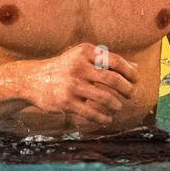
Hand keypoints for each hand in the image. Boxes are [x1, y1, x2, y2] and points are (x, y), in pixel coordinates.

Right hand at [17, 43, 137, 126]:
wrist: (32, 80)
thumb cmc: (65, 68)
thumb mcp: (83, 58)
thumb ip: (108, 61)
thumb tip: (135, 67)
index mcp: (85, 52)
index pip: (115, 61)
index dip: (130, 72)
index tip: (136, 80)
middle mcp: (78, 66)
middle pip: (112, 80)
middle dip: (127, 89)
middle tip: (131, 94)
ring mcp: (71, 85)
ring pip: (104, 98)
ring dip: (116, 104)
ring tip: (118, 106)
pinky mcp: (66, 102)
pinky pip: (91, 112)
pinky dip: (103, 118)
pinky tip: (107, 118)